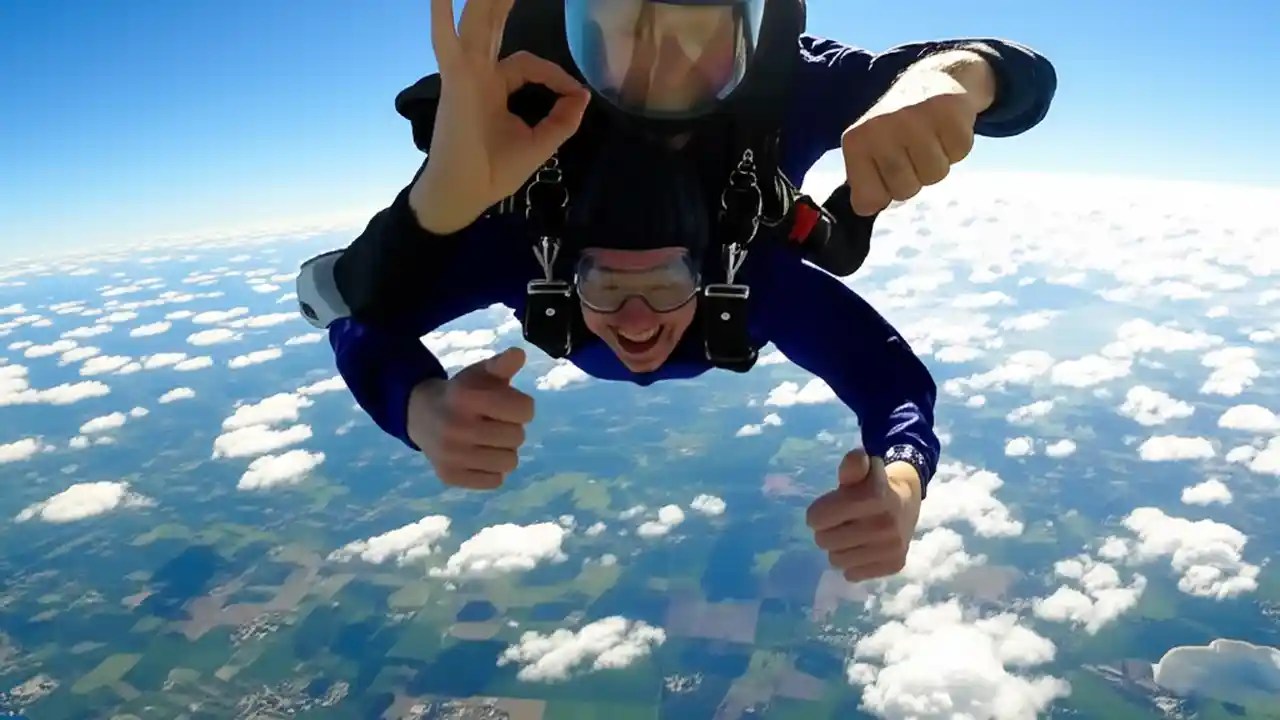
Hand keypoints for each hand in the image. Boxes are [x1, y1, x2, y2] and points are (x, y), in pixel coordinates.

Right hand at [407, 347, 534, 489]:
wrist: (420, 414)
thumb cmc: (461, 392)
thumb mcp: (480, 373)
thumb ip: (501, 365)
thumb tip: (519, 354)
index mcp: (466, 398)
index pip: (524, 411)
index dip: (522, 407)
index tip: (509, 405)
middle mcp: (456, 428)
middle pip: (518, 437)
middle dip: (512, 429)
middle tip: (495, 423)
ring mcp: (451, 455)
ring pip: (509, 462)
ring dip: (504, 451)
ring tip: (489, 441)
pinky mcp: (449, 476)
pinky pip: (494, 481)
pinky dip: (492, 470)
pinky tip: (479, 456)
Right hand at [416, 0, 591, 232]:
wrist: (467, 193)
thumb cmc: (495, 171)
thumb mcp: (541, 143)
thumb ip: (562, 119)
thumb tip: (582, 95)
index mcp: (496, 85)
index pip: (528, 63)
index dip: (555, 75)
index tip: (573, 95)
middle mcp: (479, 73)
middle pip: (493, 25)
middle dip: (502, 2)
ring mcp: (465, 72)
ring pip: (476, 23)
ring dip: (482, 1)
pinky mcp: (456, 79)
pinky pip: (447, 42)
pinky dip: (442, 16)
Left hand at [806, 448, 922, 581]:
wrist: (907, 502)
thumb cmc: (873, 484)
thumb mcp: (862, 470)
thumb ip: (853, 465)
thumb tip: (856, 457)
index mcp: (875, 496)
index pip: (819, 517)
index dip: (817, 513)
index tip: (825, 509)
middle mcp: (886, 524)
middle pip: (824, 541)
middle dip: (826, 531)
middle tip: (838, 523)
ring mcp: (892, 547)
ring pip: (837, 561)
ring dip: (838, 549)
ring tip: (850, 537)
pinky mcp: (895, 565)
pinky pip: (853, 574)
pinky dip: (853, 564)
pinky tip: (862, 549)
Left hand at [840, 63, 984, 215]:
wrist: (933, 79)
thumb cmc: (898, 127)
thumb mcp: (870, 151)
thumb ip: (866, 185)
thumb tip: (867, 207)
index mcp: (856, 141)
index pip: (868, 201)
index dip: (884, 193)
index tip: (886, 171)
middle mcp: (881, 127)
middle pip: (905, 190)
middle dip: (913, 178)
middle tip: (912, 149)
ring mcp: (914, 117)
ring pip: (935, 175)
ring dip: (937, 162)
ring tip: (930, 136)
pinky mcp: (949, 110)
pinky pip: (960, 153)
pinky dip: (957, 146)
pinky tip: (946, 127)